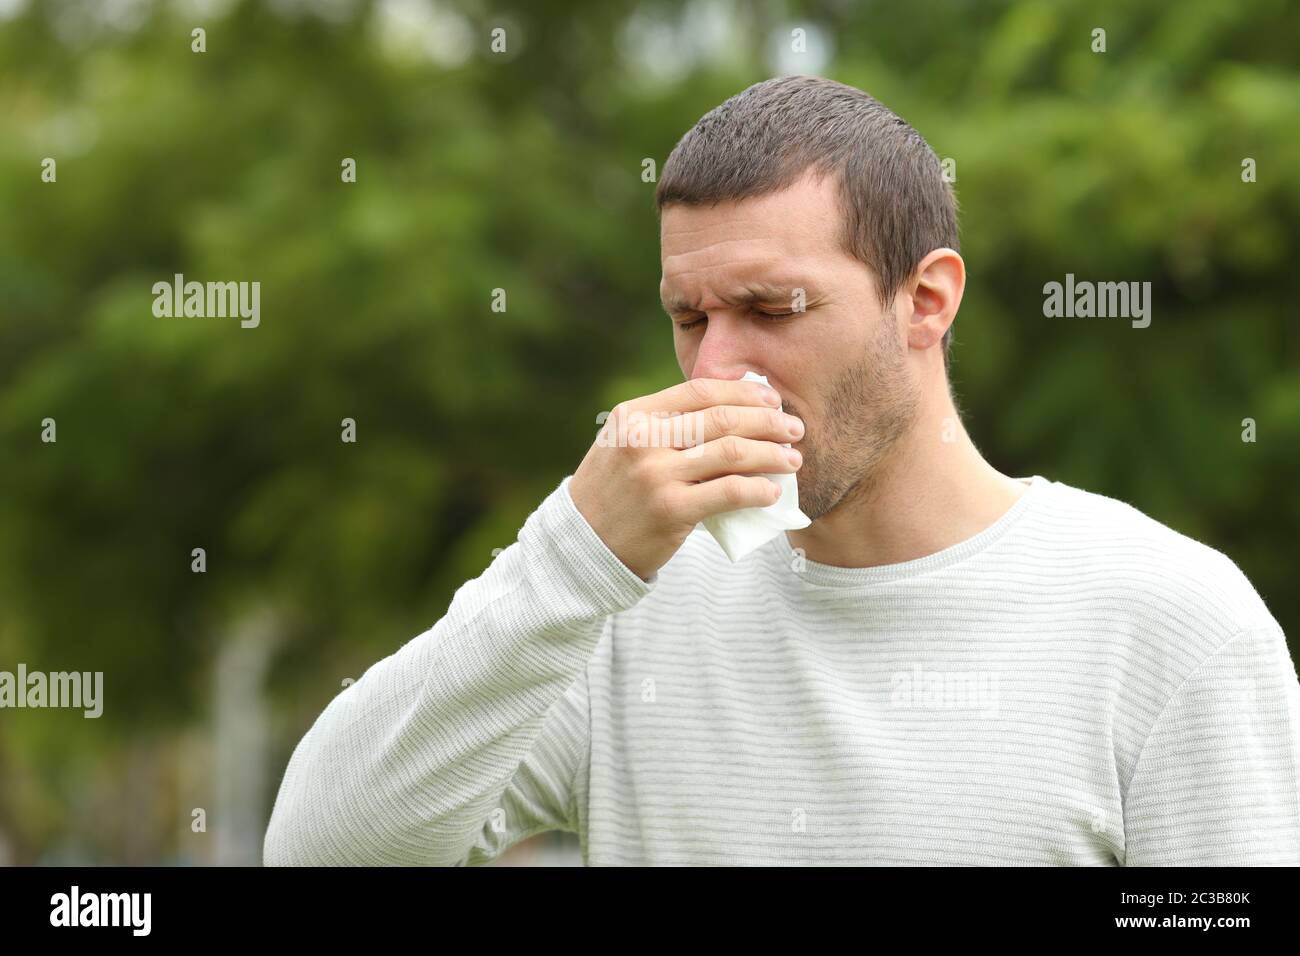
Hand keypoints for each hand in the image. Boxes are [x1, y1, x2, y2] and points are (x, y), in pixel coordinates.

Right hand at [569, 377, 803, 580]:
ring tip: (792, 460)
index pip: (700, 391)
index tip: (772, 400)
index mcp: (633, 415)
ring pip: (733, 452)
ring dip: (773, 454)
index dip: (744, 392)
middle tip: (794, 429)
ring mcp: (656, 475)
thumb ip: (665, 426)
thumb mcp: (624, 445)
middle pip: (723, 417)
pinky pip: (730, 492)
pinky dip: (759, 489)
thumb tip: (735, 410)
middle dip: (769, 420)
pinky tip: (772, 492)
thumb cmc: (614, 492)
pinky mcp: (671, 510)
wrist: (582, 544)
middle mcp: (642, 440)